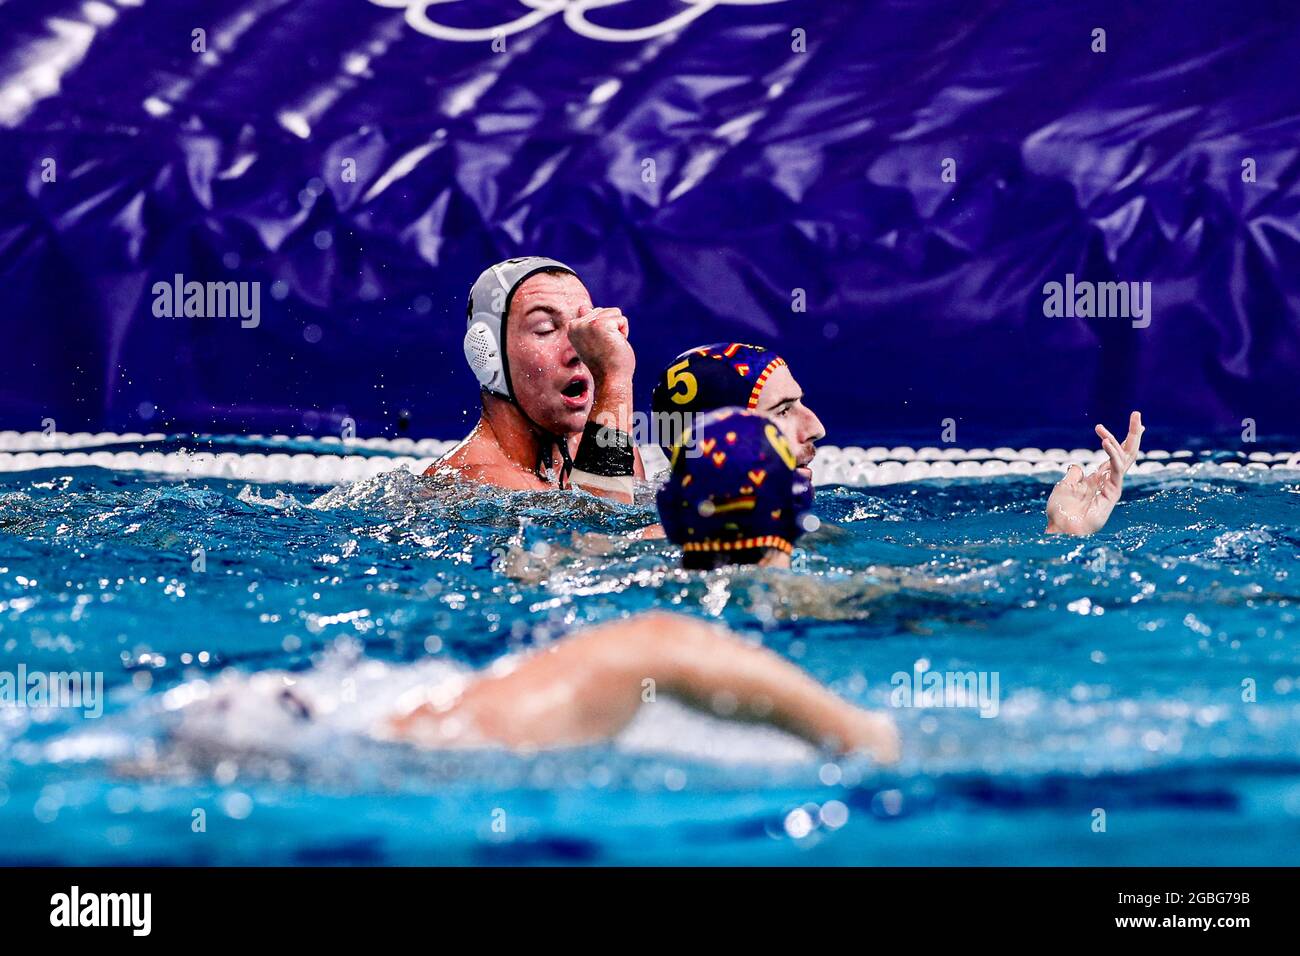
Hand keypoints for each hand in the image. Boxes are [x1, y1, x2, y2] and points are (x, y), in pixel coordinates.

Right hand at [568, 307, 634, 389]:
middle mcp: (577, 324)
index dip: (604, 329)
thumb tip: (583, 307)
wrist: (610, 380)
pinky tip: (616, 345)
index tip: (599, 346)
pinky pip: (622, 319)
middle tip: (606, 347)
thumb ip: (587, 324)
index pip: (595, 313)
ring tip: (610, 346)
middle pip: (605, 310)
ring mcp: (588, 324)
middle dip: (612, 327)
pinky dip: (624, 332)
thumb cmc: (604, 363)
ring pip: (614, 312)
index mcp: (572, 327)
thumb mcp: (592, 341)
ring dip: (618, 330)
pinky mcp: (602, 325)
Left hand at [1045, 411, 1143, 535]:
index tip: (1129, 423)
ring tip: (1103, 429)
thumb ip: (1073, 475)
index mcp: (1099, 478)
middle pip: (1127, 453)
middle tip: (1136, 414)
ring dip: (1117, 441)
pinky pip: (1116, 469)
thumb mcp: (1064, 487)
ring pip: (1123, 458)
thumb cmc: (1061, 511)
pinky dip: (1112, 454)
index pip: (1116, 455)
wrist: (1061, 528)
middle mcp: (1109, 480)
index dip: (1121, 439)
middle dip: (1133, 434)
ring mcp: (1113, 486)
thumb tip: (1076, 465)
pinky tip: (1105, 441)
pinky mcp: (1112, 493)